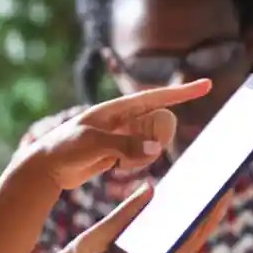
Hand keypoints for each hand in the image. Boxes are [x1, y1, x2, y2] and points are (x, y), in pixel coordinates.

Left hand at [16, 80, 211, 191]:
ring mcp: (125, 134)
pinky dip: (136, 164)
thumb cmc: (63, 148)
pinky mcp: (123, 150)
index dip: (183, 92)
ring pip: (154, 144)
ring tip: (116, 164)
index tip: (207, 85)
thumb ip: (125, 145)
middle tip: (127, 157)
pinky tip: (113, 167)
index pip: (156, 97)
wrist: (45, 167)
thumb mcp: (92, 144)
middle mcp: (125, 118)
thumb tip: (157, 149)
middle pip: (160, 125)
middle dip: (155, 141)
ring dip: (143, 157)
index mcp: (117, 108)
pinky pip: (144, 156)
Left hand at [46, 185, 229, 252]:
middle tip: (222, 197)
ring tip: (212, 213)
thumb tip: (151, 186)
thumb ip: (130, 211)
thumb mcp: (108, 228)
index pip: (182, 230)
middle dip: (208, 220)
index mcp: (149, 249)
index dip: (200, 213)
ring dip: (200, 238)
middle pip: (190, 242)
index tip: (214, 191)